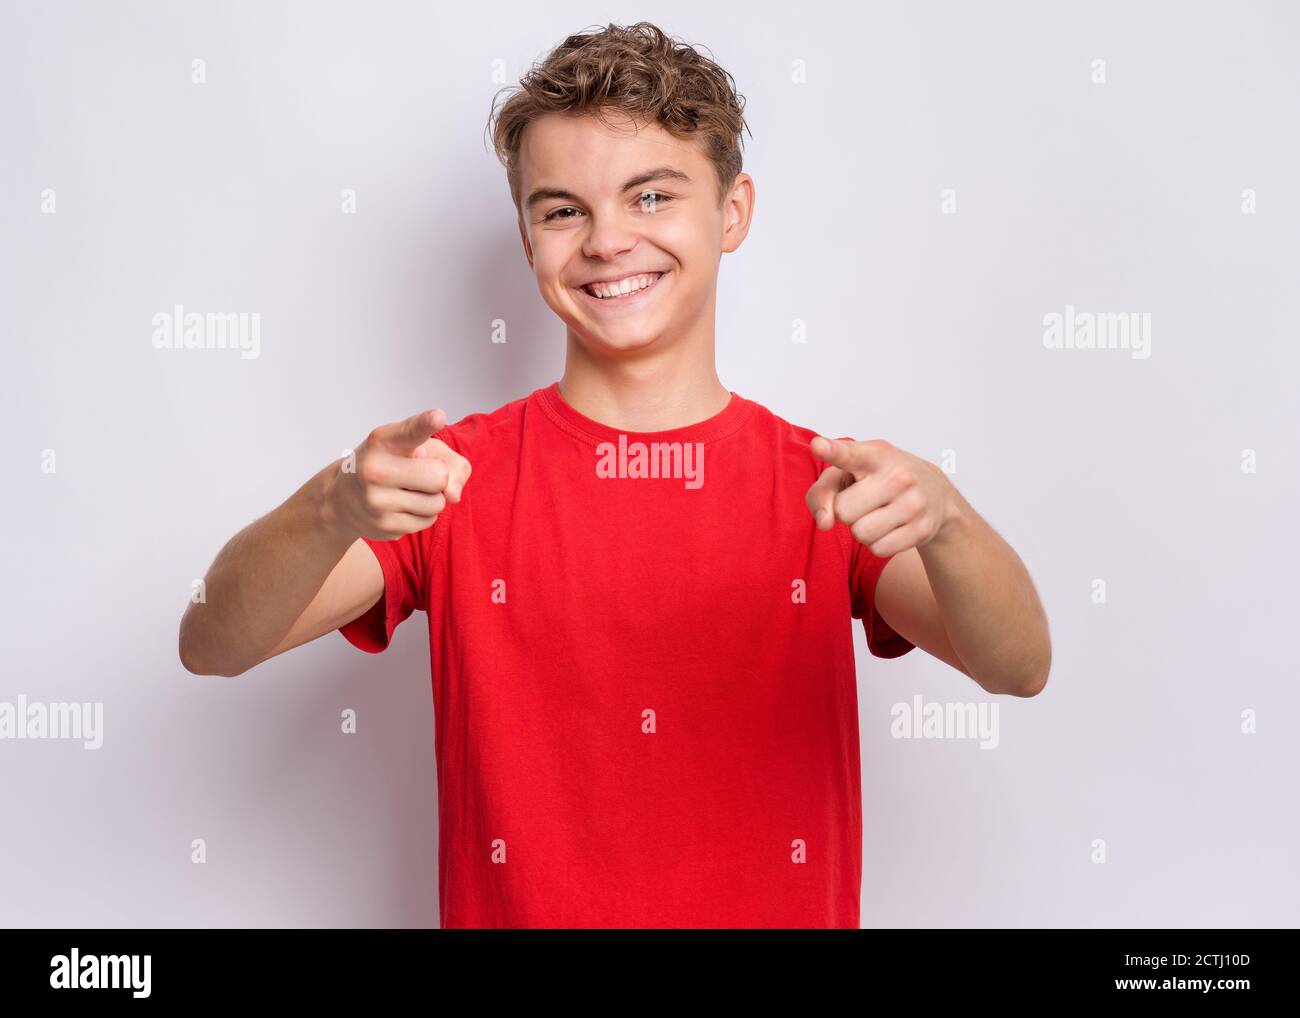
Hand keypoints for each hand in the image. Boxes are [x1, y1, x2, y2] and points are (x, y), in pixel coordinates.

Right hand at [324, 409, 471, 540]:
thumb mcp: (416, 449)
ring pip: (438, 503)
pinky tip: (402, 506)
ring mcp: (377, 500)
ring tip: (408, 490)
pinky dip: (423, 514)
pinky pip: (428, 521)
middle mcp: (376, 469)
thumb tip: (453, 495)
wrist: (342, 499)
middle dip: (438, 477)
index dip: (425, 424)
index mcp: (383, 441)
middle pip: (439, 476)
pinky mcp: (384, 526)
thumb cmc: (389, 465)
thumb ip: (448, 461)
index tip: (438, 417)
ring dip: (432, 498)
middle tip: (417, 474)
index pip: (410, 431)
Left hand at [805, 436, 957, 556]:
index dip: (833, 451)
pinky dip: (878, 543)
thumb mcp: (849, 474)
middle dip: (846, 511)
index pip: (850, 454)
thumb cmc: (880, 480)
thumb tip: (825, 522)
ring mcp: (913, 502)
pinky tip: (891, 527)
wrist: (936, 494)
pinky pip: (878, 549)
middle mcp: (898, 475)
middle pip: (843, 511)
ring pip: (860, 533)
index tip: (818, 446)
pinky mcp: (922, 529)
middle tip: (865, 500)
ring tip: (878, 513)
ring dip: (862, 529)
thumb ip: (823, 492)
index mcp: (875, 454)